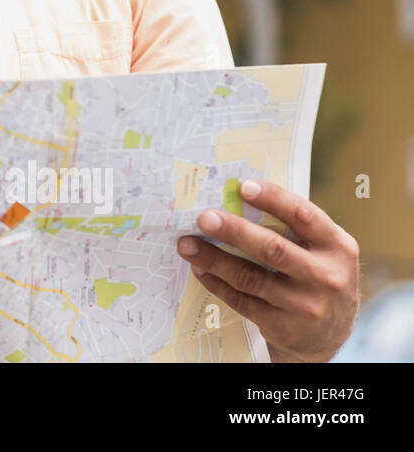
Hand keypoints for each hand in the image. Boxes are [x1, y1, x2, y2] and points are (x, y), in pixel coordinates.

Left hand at [177, 179, 359, 361]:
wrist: (330, 337)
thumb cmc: (317, 277)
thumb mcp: (322, 251)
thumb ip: (292, 228)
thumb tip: (236, 197)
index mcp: (337, 247)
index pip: (304, 216)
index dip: (274, 200)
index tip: (242, 187)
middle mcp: (325, 276)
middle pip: (273, 249)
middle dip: (234, 231)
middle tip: (204, 218)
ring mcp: (304, 305)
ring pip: (250, 277)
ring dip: (214, 259)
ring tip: (187, 244)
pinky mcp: (282, 327)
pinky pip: (241, 300)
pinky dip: (216, 282)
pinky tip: (199, 268)